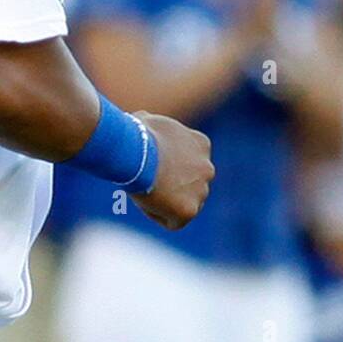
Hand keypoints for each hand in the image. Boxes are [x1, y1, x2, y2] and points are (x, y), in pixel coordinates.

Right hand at [130, 112, 213, 229]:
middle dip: (174, 186)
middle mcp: (207, 168)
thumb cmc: (135, 135)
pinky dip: (159, 216)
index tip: (151, 168)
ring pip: (185, 204)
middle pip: (192, 185)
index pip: (190, 162)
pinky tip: (145, 203)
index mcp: (201, 144)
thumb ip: (151, 125)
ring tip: (144, 195)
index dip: (169, 167)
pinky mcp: (190, 210)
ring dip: (168, 202)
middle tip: (149, 185)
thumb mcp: (146, 120)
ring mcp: (201, 190)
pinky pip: (174, 221)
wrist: (135, 151)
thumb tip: (140, 121)